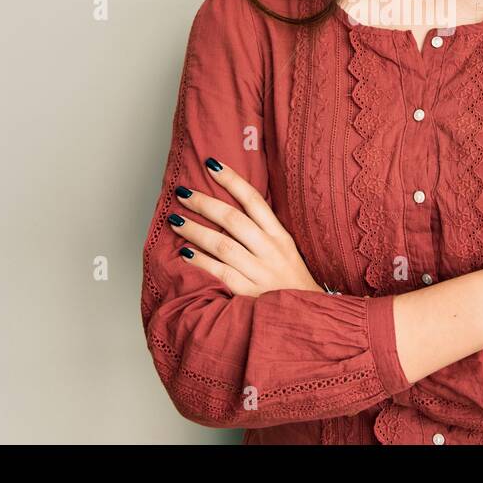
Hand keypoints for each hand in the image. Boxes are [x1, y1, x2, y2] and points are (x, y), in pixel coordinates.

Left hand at [166, 156, 320, 295]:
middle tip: (183, 193)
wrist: (306, 317)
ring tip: (176, 221)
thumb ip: (263, 230)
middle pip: (233, 220)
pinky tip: (185, 253)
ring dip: (196, 231)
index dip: (232, 181)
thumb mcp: (286, 249)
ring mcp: (260, 272)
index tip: (211, 165)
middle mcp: (271, 250)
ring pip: (223, 245)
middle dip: (205, 204)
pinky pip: (220, 273)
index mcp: (280, 236)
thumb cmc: (291, 282)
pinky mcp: (249, 293)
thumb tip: (232, 207)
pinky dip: (201, 261)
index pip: (254, 201)